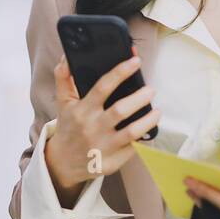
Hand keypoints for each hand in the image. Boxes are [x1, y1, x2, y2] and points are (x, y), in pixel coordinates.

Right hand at [45, 48, 160, 192]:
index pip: (102, 87)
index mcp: (82, 110)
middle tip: (151, 89)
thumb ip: (63, 77)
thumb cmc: (68, 127)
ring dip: (148, 120)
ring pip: (131, 132)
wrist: (63, 162)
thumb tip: (67, 56)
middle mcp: (92, 127)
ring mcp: (103, 146)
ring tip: (156, 111)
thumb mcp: (63, 102)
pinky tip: (149, 129)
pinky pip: (132, 149)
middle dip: (139, 97)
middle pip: (120, 110)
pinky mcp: (111, 162)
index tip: (135, 61)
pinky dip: (143, 139)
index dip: (120, 72)